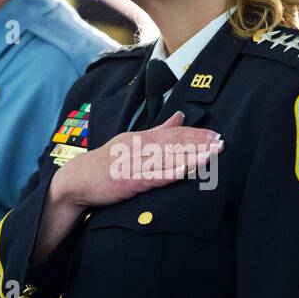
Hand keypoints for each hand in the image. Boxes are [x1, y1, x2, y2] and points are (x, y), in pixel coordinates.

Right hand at [50, 111, 222, 209]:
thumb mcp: (130, 142)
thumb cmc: (105, 163)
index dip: (196, 134)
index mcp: (141, 137)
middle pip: (174, 143)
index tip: (216, 136)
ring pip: (167, 158)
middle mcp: (139, 147)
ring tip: (212, 155)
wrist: (77, 180)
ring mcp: (133, 163)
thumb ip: (157, 130)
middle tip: (221, 144)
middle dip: (200, 144)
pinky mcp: (128, 180)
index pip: (174, 132)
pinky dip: (171, 173)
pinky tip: (187, 171)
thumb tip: (179, 116)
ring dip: (191, 157)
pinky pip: (154, 176)